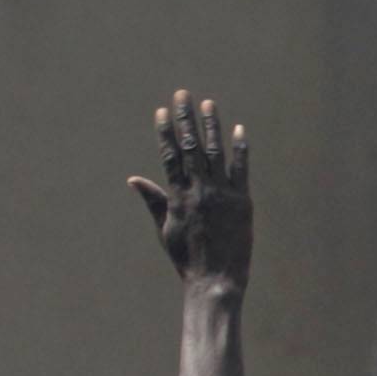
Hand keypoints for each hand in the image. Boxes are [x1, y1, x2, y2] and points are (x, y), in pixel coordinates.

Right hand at [127, 89, 252, 284]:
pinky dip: (241, 149)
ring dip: (212, 126)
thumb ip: (153, 200)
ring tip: (209, 104)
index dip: (165, 132)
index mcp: (177, 196)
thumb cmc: (187, 257)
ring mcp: (222, 195)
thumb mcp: (165, 228)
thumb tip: (134, 179)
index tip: (162, 111)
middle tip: (183, 95)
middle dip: (186, 119)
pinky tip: (239, 130)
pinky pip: (242, 170)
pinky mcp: (243, 203)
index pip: (169, 156)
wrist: (216, 280)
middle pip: (190, 147)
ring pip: (215, 153)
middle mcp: (198, 191)